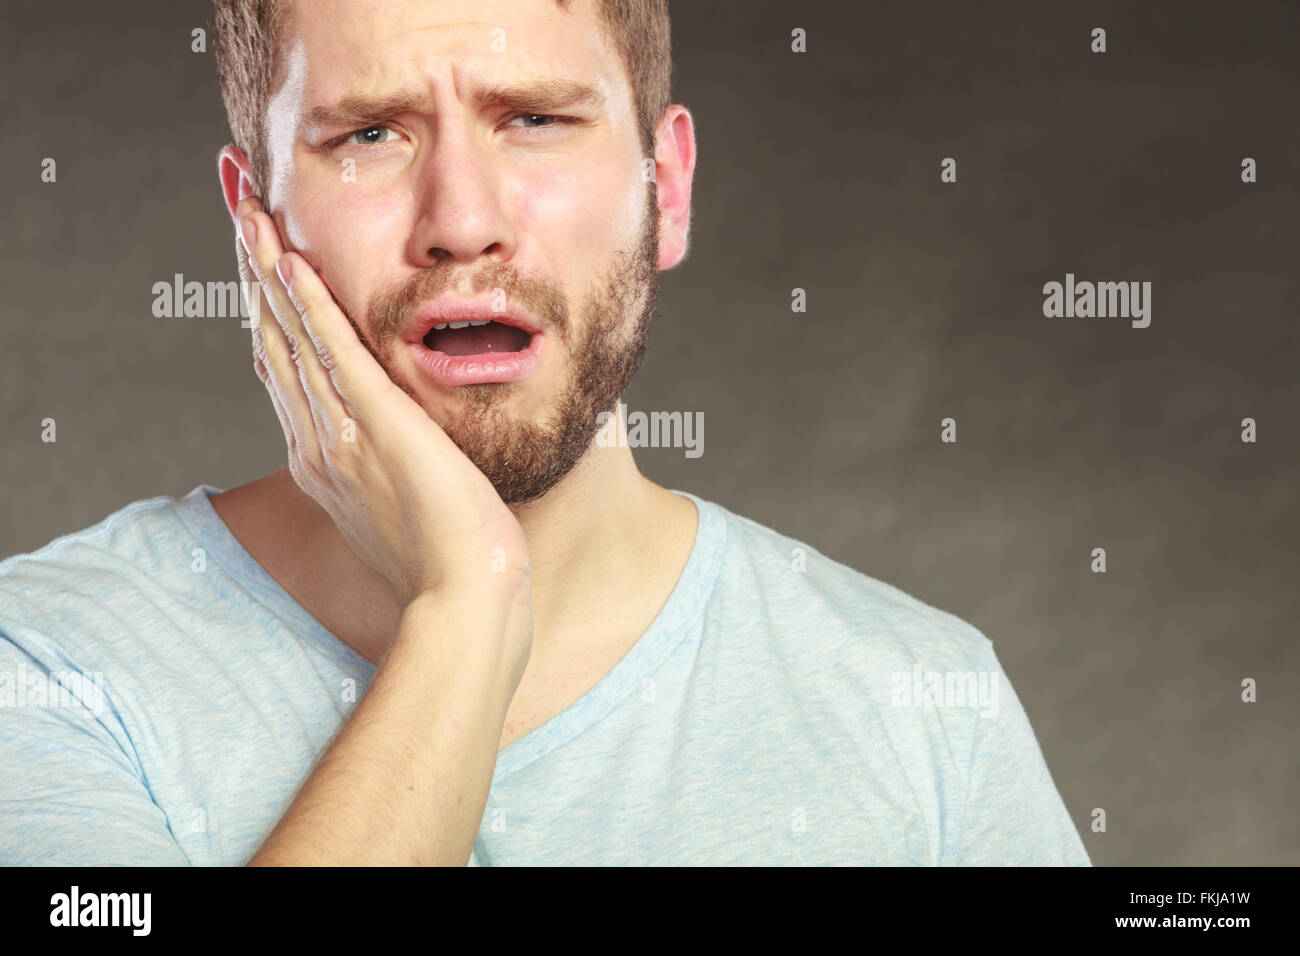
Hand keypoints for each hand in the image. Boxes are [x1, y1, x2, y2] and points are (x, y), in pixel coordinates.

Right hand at [232, 197, 531, 619]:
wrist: (464, 596)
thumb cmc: (446, 562)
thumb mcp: (397, 506)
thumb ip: (382, 467)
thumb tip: (389, 446)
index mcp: (323, 457)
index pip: (284, 365)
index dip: (266, 306)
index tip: (258, 256)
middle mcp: (318, 440)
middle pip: (274, 338)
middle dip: (252, 269)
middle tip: (236, 204)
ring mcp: (342, 433)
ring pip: (294, 336)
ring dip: (269, 269)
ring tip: (249, 209)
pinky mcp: (379, 426)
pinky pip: (337, 355)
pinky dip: (313, 307)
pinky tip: (293, 262)